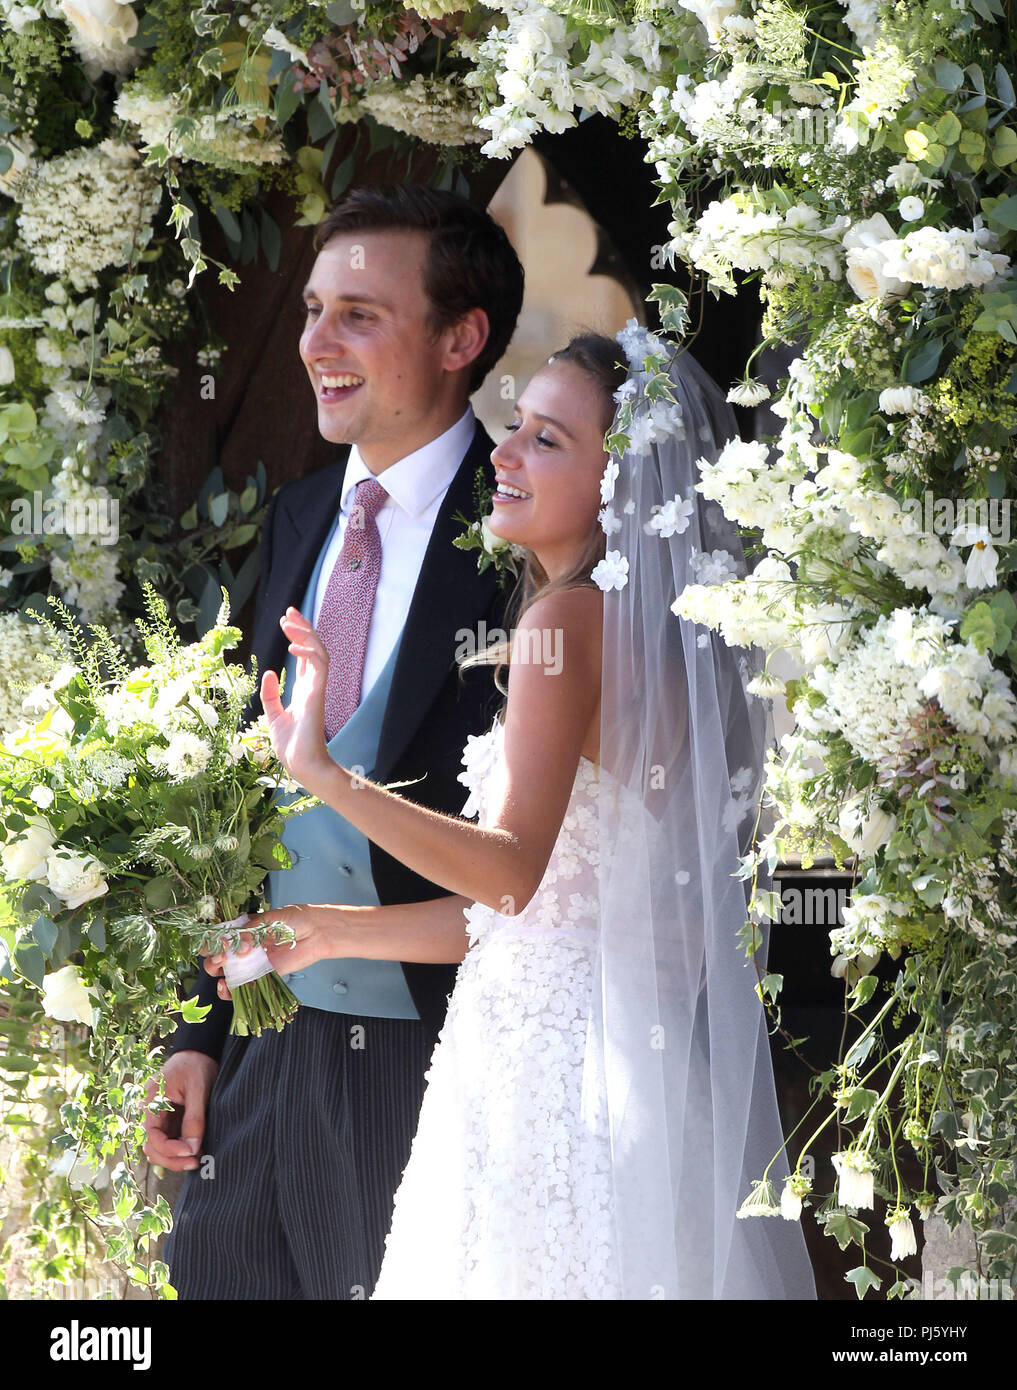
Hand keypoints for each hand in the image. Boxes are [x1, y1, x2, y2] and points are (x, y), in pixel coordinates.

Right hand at [143, 1050, 218, 1169]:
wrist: (198, 1052)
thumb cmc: (196, 1065)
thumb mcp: (198, 1089)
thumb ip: (194, 1118)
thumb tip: (192, 1148)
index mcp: (152, 1101)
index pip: (152, 1135)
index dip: (169, 1149)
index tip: (190, 1152)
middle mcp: (151, 1112)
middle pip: (152, 1146)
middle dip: (171, 1159)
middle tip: (195, 1163)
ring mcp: (159, 1117)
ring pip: (158, 1147)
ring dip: (174, 1158)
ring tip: (197, 1159)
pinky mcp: (169, 1120)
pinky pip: (169, 1140)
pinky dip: (179, 1149)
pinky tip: (196, 1150)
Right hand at [203, 905, 333, 999]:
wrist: (316, 932)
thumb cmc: (295, 919)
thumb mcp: (271, 919)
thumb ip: (252, 932)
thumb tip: (238, 946)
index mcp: (242, 929)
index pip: (219, 936)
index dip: (213, 940)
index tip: (219, 942)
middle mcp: (243, 946)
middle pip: (217, 955)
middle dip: (213, 957)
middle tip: (222, 957)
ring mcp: (251, 962)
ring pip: (225, 972)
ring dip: (218, 973)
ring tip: (224, 971)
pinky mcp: (261, 976)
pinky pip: (242, 986)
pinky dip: (230, 990)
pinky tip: (227, 987)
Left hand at [260, 607, 332, 789]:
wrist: (301, 765)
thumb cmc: (291, 746)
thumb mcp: (273, 715)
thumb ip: (270, 694)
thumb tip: (270, 671)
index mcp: (304, 689)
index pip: (304, 656)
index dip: (298, 636)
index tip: (286, 619)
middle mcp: (313, 685)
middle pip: (313, 648)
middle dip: (303, 627)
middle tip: (290, 611)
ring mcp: (317, 689)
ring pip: (319, 652)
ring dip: (306, 635)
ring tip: (289, 623)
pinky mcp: (318, 694)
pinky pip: (319, 666)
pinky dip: (308, 653)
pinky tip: (294, 647)